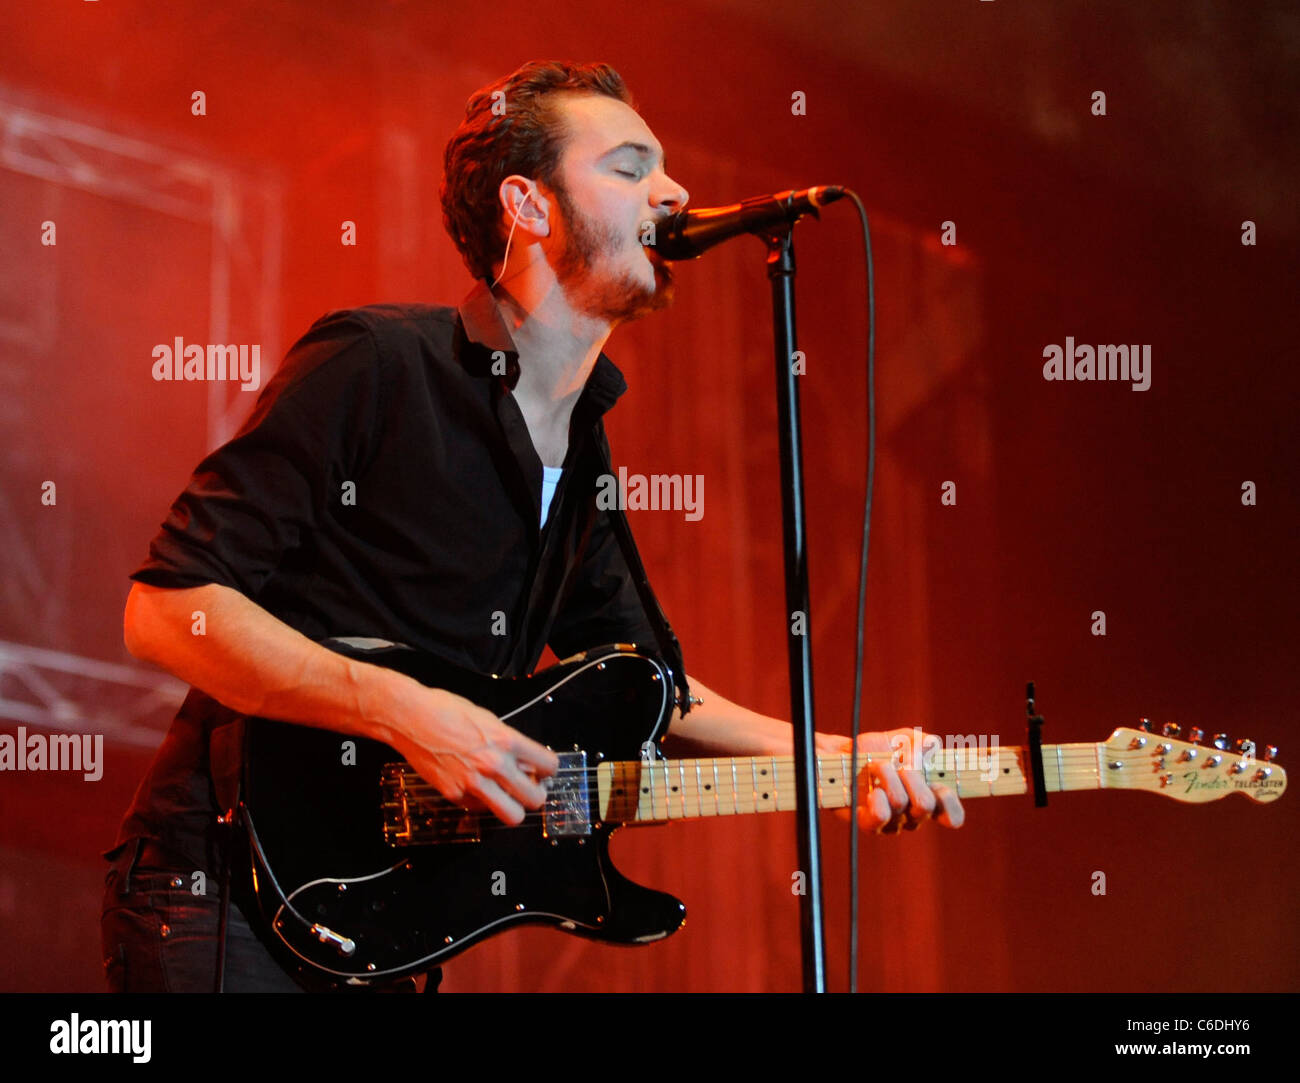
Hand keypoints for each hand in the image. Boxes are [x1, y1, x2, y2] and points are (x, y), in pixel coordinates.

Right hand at [381, 675, 559, 825]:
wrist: (410, 717)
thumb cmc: (446, 710)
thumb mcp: (488, 719)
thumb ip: (509, 743)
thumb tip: (527, 763)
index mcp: (506, 740)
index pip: (549, 765)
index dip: (549, 770)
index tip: (544, 771)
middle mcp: (493, 764)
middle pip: (535, 798)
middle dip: (536, 794)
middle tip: (529, 788)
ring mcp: (474, 783)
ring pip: (511, 815)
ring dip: (513, 807)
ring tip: (506, 796)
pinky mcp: (454, 794)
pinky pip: (480, 808)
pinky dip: (481, 802)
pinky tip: (475, 786)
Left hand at [823, 728, 964, 832]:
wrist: (843, 755)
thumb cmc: (877, 750)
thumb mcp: (904, 738)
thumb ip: (924, 742)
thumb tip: (931, 750)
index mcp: (929, 796)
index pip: (952, 815)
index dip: (951, 805)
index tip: (941, 786)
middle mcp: (913, 814)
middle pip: (925, 804)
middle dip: (911, 776)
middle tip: (899, 764)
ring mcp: (893, 822)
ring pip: (900, 802)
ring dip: (886, 775)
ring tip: (875, 766)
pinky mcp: (870, 824)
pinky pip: (881, 817)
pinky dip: (877, 798)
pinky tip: (871, 790)